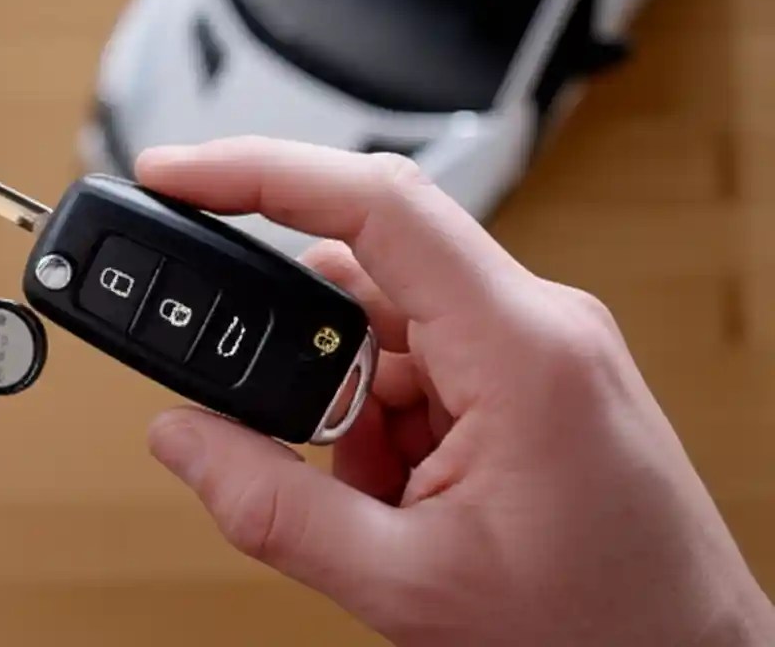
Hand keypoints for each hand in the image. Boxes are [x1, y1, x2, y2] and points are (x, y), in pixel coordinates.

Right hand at [137, 138, 774, 645]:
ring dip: (345, 407)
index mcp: (521, 348)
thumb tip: (182, 438)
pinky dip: (380, 423)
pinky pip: (418, 363)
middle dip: (304, 359)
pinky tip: (404, 494)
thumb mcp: (408, 582)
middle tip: (290, 439)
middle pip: (367, 277)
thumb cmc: (599, 628)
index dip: (260, 174)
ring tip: (378, 497)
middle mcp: (534, 324)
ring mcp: (534, 346)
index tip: (177, 174)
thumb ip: (273, 508)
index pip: (376, 205)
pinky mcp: (526, 373)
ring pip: (384, 329)